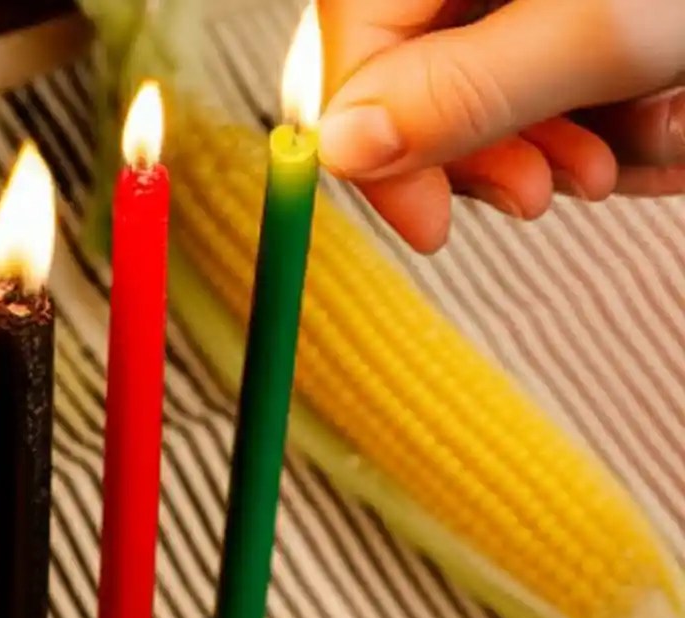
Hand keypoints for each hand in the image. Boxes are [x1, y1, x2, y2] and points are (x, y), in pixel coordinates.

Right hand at [317, 0, 684, 251]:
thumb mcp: (602, 25)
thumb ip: (460, 91)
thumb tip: (335, 152)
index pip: (348, 46)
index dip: (373, 146)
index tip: (431, 227)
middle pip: (408, 80)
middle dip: (483, 150)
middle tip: (548, 192)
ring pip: (481, 99)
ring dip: (552, 146)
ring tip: (627, 146)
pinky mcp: (564, 24)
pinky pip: (545, 95)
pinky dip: (595, 125)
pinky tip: (648, 119)